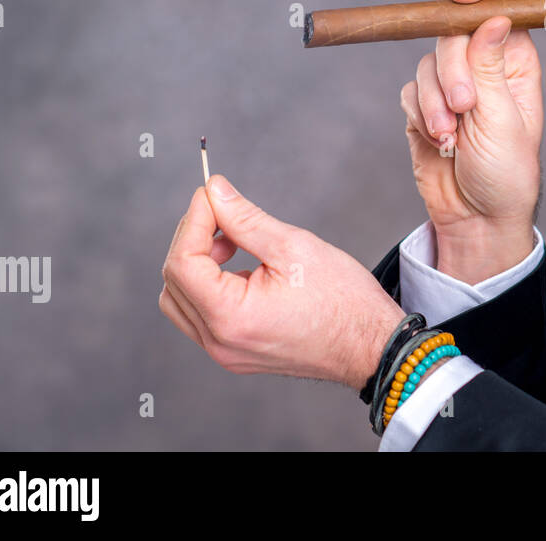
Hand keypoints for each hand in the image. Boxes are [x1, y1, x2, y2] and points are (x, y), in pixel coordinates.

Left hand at [159, 176, 406, 390]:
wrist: (371, 344)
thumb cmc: (343, 300)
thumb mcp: (294, 246)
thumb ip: (245, 218)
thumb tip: (214, 191)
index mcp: (231, 317)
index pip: (182, 263)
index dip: (193, 221)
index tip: (211, 195)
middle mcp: (220, 343)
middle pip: (174, 282)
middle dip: (192, 239)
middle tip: (224, 214)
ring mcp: (226, 354)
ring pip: (181, 301)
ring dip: (196, 264)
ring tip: (233, 243)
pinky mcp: (236, 354)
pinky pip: (201, 317)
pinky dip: (209, 286)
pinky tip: (241, 268)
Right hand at [399, 0, 541, 282]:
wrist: (476, 218)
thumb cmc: (505, 173)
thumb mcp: (503, 119)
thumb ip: (490, 67)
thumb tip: (494, 18)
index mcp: (515, 63)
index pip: (497, 11)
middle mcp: (483, 68)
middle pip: (451, 35)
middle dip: (451, 70)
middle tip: (464, 106)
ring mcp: (451, 86)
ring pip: (426, 65)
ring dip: (434, 102)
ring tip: (450, 137)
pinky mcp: (424, 107)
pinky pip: (409, 92)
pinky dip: (419, 116)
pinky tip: (438, 142)